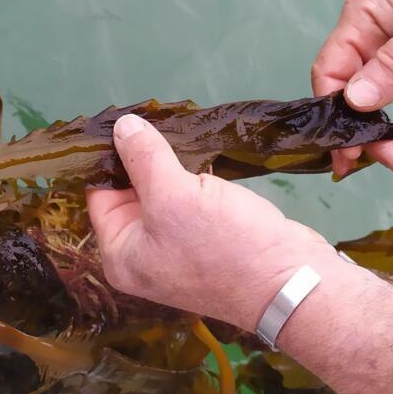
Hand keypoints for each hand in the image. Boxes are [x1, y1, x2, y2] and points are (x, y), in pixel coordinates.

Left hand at [85, 114, 337, 331]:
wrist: (292, 280)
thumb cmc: (223, 245)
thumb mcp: (173, 195)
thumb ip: (143, 158)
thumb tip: (121, 126)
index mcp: (121, 254)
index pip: (100, 195)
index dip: (108, 157)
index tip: (117, 117)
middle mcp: (143, 253)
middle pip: (131, 192)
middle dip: (141, 156)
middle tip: (150, 113)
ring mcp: (177, 246)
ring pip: (163, 191)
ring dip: (170, 162)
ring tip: (173, 123)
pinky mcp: (209, 237)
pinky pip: (190, 198)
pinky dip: (193, 175)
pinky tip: (198, 148)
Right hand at [312, 0, 392, 177]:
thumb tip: (353, 101)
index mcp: (364, 13)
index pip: (331, 68)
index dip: (335, 110)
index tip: (356, 148)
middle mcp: (367, 31)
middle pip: (343, 89)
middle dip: (357, 129)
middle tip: (389, 162)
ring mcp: (385, 48)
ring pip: (361, 97)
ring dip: (371, 132)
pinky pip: (383, 96)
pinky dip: (386, 121)